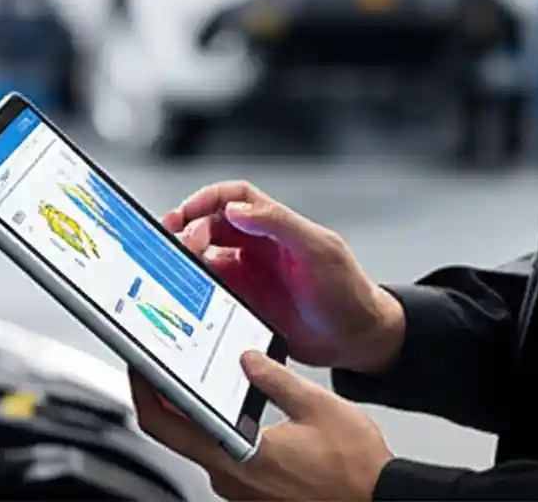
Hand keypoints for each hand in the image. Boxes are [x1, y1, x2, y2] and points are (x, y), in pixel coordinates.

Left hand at [131, 352, 392, 500]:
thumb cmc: (356, 469)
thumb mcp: (318, 406)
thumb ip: (275, 379)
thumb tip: (248, 359)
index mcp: (236, 455)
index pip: (165, 424)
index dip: (143, 391)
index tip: (138, 365)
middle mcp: (230, 480)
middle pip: (180, 435)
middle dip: (172, 398)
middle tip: (168, 364)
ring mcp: (241, 492)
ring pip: (206, 446)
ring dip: (204, 416)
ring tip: (211, 380)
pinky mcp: (255, 496)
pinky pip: (228, 460)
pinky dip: (226, 433)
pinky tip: (243, 413)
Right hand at [164, 181, 403, 372]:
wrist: (357, 340)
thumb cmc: (348, 291)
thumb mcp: (318, 249)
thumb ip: (278, 223)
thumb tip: (238, 208)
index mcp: (275, 225)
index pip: (232, 198)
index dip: (204, 200)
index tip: (184, 213)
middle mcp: (257, 246)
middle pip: (209, 225)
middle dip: (188, 231)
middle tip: (181, 248)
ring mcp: (248, 275)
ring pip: (204, 257)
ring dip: (188, 260)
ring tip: (181, 271)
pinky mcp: (243, 303)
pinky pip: (209, 290)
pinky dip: (194, 289)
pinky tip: (190, 295)